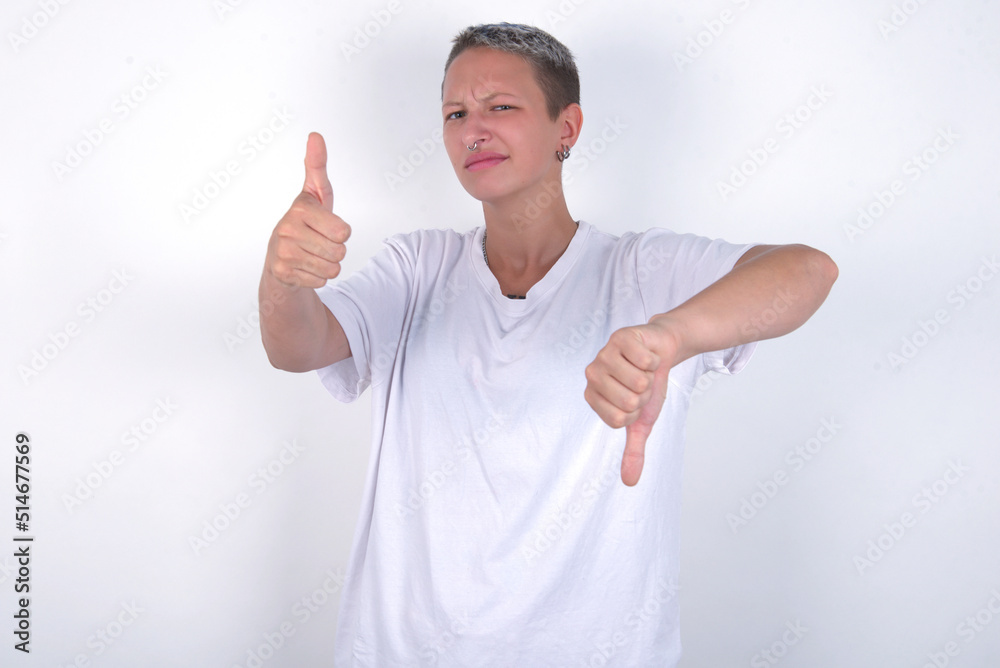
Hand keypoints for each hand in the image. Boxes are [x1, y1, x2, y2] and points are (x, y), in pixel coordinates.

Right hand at [265, 132, 350, 288]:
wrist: (279, 256)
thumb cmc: (305, 222)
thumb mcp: (315, 194)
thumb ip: (317, 166)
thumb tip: (315, 135)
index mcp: (300, 209)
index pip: (344, 232)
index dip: (341, 232)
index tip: (325, 225)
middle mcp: (288, 229)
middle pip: (340, 252)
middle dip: (335, 250)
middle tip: (319, 242)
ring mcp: (284, 252)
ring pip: (332, 269)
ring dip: (327, 265)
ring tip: (312, 254)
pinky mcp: (283, 273)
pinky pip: (321, 281)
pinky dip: (317, 277)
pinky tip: (304, 266)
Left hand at [584, 319, 681, 485]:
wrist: (661, 352)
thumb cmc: (648, 385)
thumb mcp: (641, 421)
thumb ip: (633, 450)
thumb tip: (630, 482)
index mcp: (592, 396)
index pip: (619, 419)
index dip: (636, 412)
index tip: (635, 400)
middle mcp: (592, 374)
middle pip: (629, 401)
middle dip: (645, 394)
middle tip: (641, 382)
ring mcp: (604, 354)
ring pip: (638, 381)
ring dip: (650, 376)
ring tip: (644, 368)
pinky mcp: (620, 337)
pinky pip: (645, 360)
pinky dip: (654, 360)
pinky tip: (647, 354)